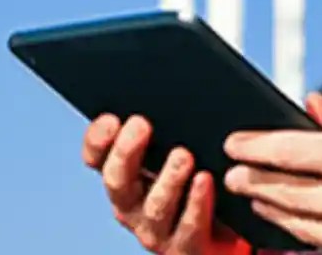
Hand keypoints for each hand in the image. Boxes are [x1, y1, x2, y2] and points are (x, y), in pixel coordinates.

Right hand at [81, 114, 246, 253]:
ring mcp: (156, 229)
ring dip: (167, 180)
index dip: (98, 141)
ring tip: (182, 155)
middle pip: (118, 181)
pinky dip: (196, 203)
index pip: (97, 158)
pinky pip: (188, 227)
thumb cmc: (197, 180)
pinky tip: (205, 181)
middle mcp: (132, 205)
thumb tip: (179, 84)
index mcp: (125, 176)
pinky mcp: (185, 247)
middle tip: (141, 125)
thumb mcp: (181, 146)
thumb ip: (171, 123)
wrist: (223, 233)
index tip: (110, 119)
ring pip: (153, 207)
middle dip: (127, 152)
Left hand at [222, 93, 321, 254]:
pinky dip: (294, 227)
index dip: (255, 145)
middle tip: (232, 172)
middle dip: (250, 179)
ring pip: (293, 219)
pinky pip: (314, 242)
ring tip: (253, 194)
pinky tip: (286, 217)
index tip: (235, 143)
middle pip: (282, 188)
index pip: (292, 149)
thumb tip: (315, 105)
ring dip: (267, 205)